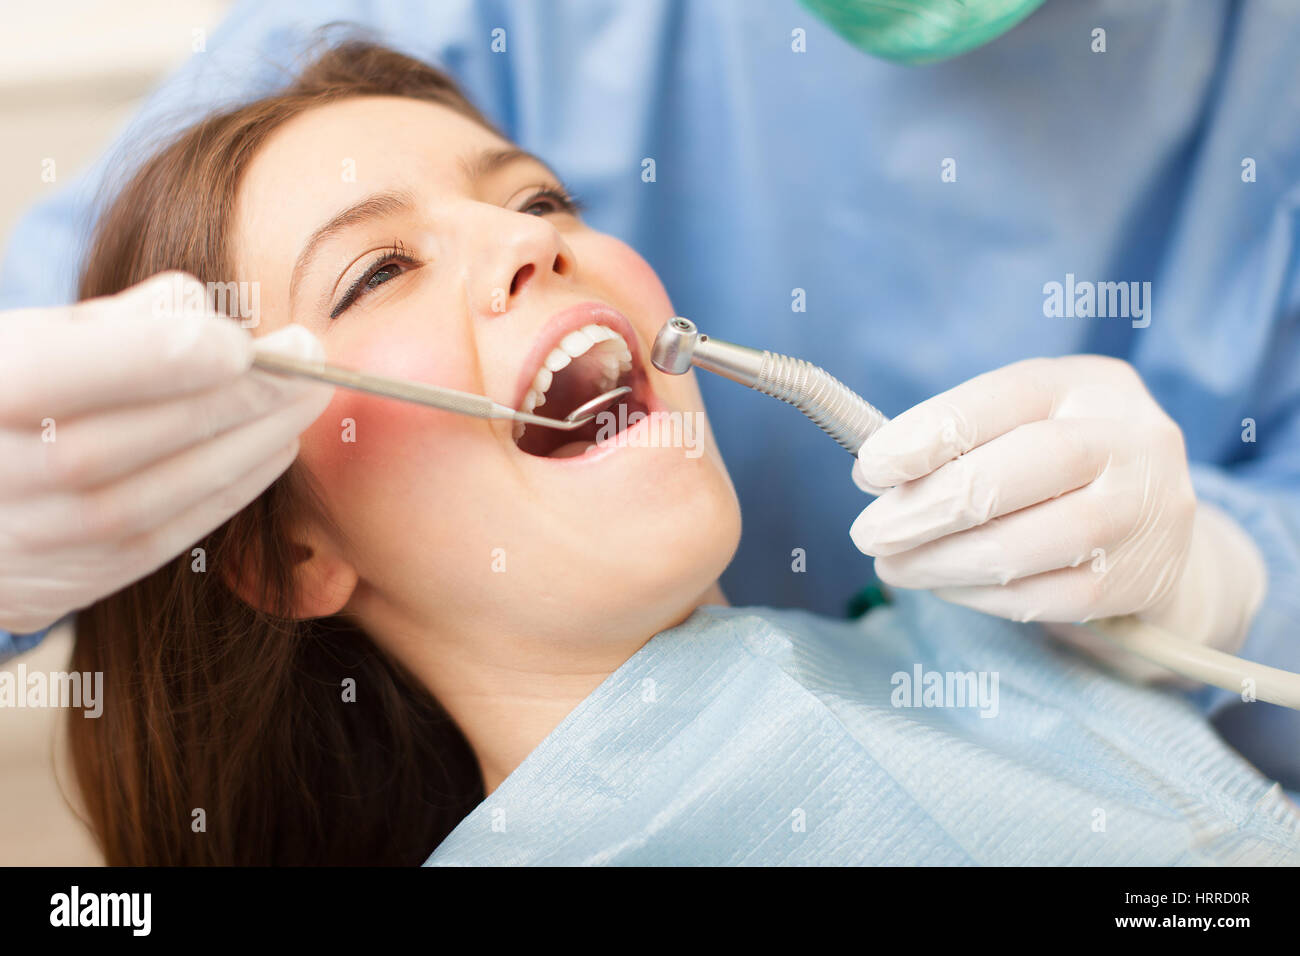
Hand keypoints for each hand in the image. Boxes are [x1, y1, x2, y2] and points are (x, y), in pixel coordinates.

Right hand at [0, 272, 333, 633]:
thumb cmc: (0, 398)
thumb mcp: (25, 341)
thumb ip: (106, 323)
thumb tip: (197, 305)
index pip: (65, 372)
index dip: (165, 356)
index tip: (243, 341)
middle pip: (128, 438)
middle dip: (235, 397)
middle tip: (310, 358)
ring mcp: (25, 539)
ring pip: (154, 497)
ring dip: (247, 446)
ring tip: (303, 401)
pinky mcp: (61, 583)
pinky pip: (159, 542)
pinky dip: (228, 493)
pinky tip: (275, 449)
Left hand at [848, 355, 1264, 654]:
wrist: (1157, 522)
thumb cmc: (1061, 463)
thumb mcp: (1025, 421)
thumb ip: (961, 438)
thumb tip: (876, 475)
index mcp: (1089, 384)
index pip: (1001, 398)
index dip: (926, 435)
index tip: (869, 469)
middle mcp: (1130, 440)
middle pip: (1012, 474)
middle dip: (925, 509)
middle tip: (868, 533)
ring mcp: (1145, 513)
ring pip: (1022, 546)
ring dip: (940, 562)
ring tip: (893, 566)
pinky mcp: (1139, 579)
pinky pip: (1041, 598)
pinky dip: (976, 596)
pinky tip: (942, 585)